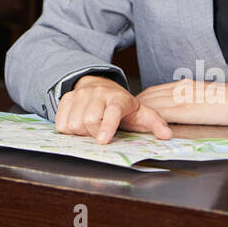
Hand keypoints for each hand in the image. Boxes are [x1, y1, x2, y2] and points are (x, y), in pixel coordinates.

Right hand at [55, 75, 172, 143]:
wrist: (101, 85)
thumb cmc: (122, 105)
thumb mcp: (141, 112)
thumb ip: (155, 124)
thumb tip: (167, 135)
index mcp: (118, 98)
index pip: (112, 112)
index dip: (106, 127)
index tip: (102, 141)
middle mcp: (98, 93)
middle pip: (89, 120)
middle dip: (93, 133)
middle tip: (100, 133)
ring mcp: (81, 94)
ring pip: (74, 123)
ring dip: (80, 132)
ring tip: (90, 128)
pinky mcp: (66, 98)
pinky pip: (61, 122)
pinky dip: (68, 129)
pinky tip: (78, 124)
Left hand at [137, 79, 227, 126]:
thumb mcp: (206, 96)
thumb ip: (191, 101)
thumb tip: (182, 112)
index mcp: (185, 85)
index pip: (156, 91)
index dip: (143, 101)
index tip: (134, 109)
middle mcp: (180, 89)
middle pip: (149, 97)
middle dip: (136, 107)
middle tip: (125, 117)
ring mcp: (182, 98)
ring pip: (152, 104)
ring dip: (139, 114)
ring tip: (128, 123)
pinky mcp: (186, 110)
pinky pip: (162, 115)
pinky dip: (150, 121)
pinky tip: (143, 128)